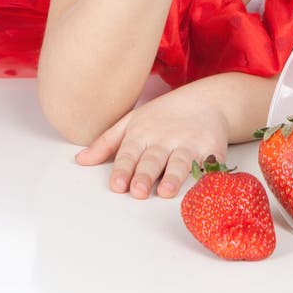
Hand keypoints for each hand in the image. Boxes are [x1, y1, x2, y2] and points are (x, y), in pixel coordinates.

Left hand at [74, 84, 229, 198]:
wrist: (207, 100)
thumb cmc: (164, 116)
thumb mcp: (133, 122)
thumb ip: (107, 143)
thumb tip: (80, 160)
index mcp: (142, 133)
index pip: (130, 153)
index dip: (123, 169)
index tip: (117, 185)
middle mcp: (165, 139)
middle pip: (153, 160)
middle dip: (145, 175)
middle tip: (137, 191)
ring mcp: (190, 144)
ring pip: (180, 163)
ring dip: (173, 177)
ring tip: (165, 191)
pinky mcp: (212, 150)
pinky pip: (209, 165)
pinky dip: (206, 175)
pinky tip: (202, 185)